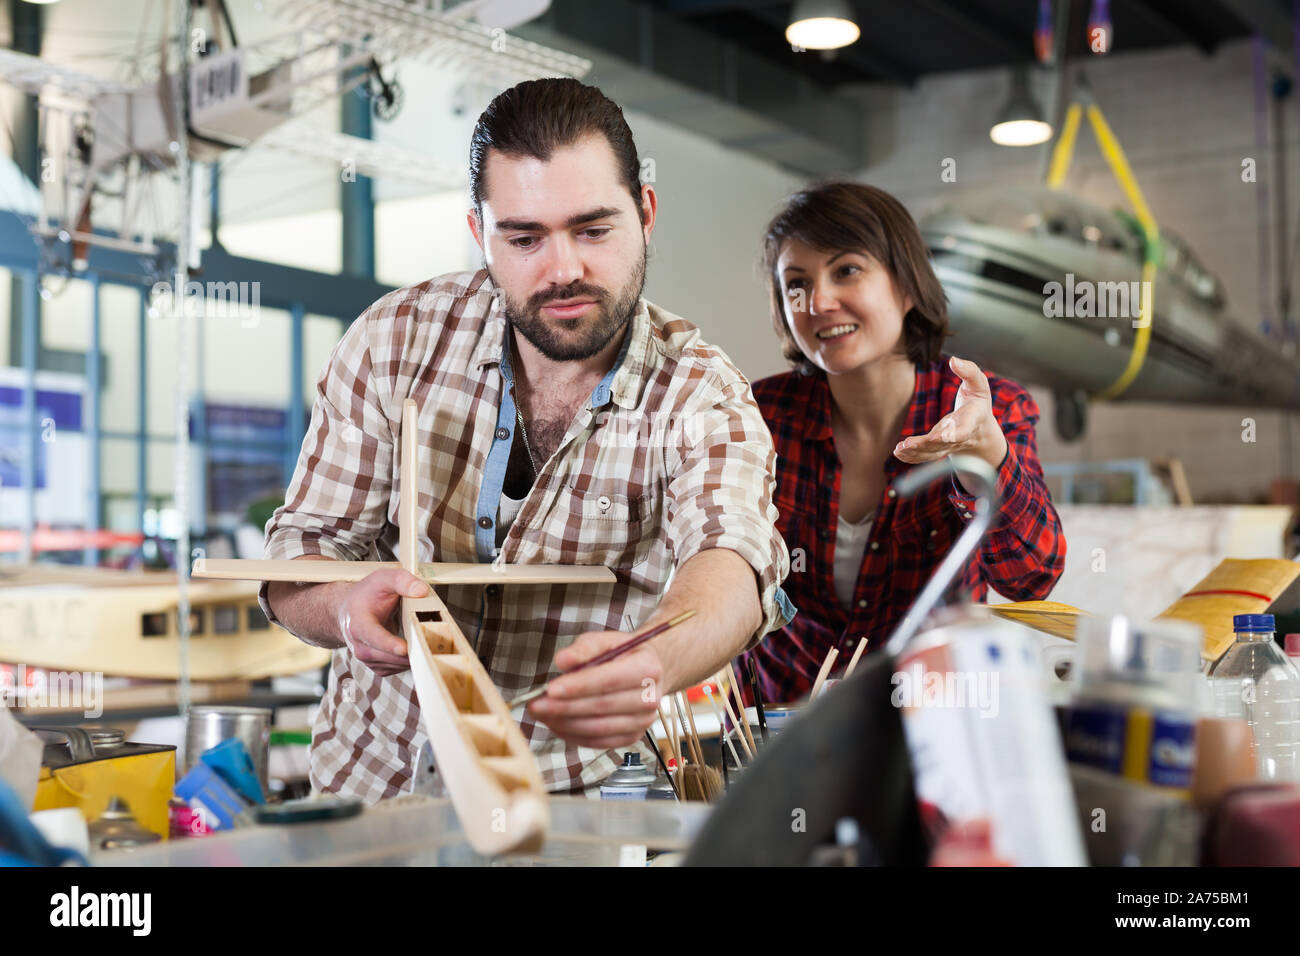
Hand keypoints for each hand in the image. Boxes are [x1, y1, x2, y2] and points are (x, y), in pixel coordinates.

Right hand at [335, 568, 429, 675]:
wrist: (350, 610)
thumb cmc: (367, 595)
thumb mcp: (383, 579)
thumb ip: (402, 581)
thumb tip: (421, 591)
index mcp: (358, 624)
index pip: (374, 637)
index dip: (389, 644)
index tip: (404, 648)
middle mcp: (360, 646)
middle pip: (388, 656)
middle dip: (411, 652)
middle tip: (432, 645)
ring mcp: (368, 659)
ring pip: (396, 665)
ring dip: (413, 657)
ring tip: (427, 642)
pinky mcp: (377, 666)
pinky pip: (397, 669)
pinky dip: (409, 660)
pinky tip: (416, 646)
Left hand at [527, 629, 664, 749]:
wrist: (646, 674)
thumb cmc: (622, 655)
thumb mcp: (605, 640)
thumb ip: (584, 648)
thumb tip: (563, 660)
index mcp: (648, 668)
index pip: (609, 680)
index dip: (579, 686)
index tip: (551, 689)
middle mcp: (650, 698)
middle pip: (602, 707)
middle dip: (564, 707)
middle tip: (536, 704)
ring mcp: (642, 722)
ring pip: (598, 729)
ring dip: (565, 723)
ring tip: (541, 714)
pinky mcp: (630, 738)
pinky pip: (597, 742)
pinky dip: (572, 735)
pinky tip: (555, 724)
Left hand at [894, 356, 1007, 470]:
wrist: (981, 431)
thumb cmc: (978, 403)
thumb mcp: (978, 385)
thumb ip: (969, 371)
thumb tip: (954, 360)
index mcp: (972, 420)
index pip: (964, 430)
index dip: (952, 434)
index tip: (940, 436)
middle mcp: (960, 437)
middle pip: (943, 444)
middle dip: (926, 445)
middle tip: (908, 444)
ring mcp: (948, 446)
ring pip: (933, 453)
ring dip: (915, 453)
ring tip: (899, 449)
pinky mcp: (938, 450)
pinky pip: (926, 457)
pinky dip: (912, 457)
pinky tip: (899, 453)